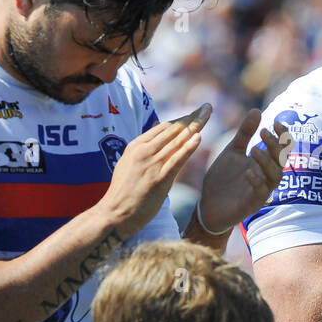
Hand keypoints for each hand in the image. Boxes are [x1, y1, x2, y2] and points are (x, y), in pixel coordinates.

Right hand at [102, 104, 208, 238]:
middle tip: (207, 107)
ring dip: (195, 126)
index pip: (164, 127)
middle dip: (192, 117)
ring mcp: (151, 164)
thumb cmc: (123, 192)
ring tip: (208, 113)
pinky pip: (176, 160)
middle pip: (173, 130)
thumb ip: (144, 147)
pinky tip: (199, 137)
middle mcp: (144, 151)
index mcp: (136, 146)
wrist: (114, 214)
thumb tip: (156, 128)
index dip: (182, 119)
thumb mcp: (129, 163)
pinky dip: (188, 147)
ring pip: (176, 141)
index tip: (196, 113)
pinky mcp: (159, 179)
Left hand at [196, 110, 290, 233]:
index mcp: (264, 162)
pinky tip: (247, 172)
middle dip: (275, 146)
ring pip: (275, 176)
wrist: (208, 205)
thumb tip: (257, 110)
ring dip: (267, 162)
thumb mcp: (233, 151)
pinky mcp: (253, 204)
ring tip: (254, 149)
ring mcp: (262, 190)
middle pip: (282, 160)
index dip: (283, 135)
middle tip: (263, 133)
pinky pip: (261, 193)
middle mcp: (266, 176)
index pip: (282, 147)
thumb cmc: (223, 179)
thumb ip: (245, 133)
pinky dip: (256, 181)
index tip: (276, 122)